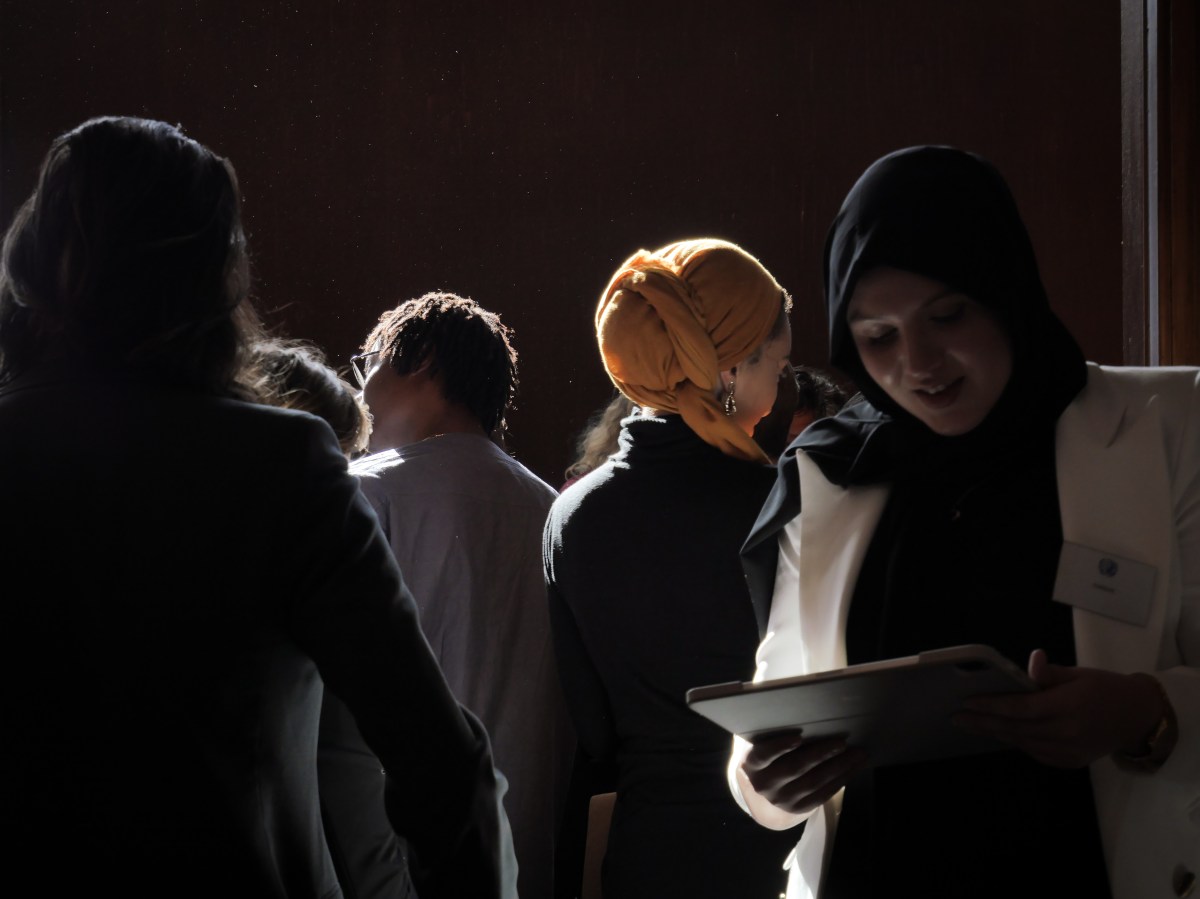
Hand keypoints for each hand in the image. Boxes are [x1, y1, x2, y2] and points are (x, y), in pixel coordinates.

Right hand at [737, 731, 867, 819]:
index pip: (763, 754)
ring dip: (838, 767)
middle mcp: (763, 784)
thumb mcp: (763, 739)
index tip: (798, 737)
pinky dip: (840, 779)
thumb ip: (776, 729)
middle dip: (820, 754)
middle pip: (794, 768)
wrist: (763, 780)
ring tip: (857, 753)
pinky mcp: (798, 808)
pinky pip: (823, 795)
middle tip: (842, 742)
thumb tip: (811, 712)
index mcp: (750, 763)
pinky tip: (854, 767)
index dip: (780, 746)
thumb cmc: (767, 747)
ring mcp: (780, 799)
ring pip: (813, 783)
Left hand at [954, 649, 1167, 767]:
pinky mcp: (1069, 762)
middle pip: (1015, 729)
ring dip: (996, 733)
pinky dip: (1016, 741)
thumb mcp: (1079, 674)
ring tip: (972, 724)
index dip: (992, 706)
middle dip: (983, 723)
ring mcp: (1068, 752)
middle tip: (957, 718)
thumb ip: (1049, 673)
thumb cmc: (1105, 689)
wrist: (1137, 717)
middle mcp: (1066, 733)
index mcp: (1068, 707)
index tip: (967, 702)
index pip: (1020, 708)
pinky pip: (1035, 752)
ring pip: (1022, 742)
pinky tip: (1000, 733)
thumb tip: (1031, 661)